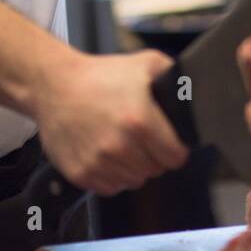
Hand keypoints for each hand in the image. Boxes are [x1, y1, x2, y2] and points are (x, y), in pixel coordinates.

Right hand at [32, 49, 189, 196]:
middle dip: (153, 156)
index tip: (167, 141)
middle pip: (155, 170)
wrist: (53, 85)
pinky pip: (110, 187)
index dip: (175, 149)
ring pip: (134, 181)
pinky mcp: (81, 174)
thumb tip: (196, 93)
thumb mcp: (146, 63)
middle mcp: (120, 146)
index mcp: (140, 122)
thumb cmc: (100, 75)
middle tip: (139, 136)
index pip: (176, 157)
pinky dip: (111, 174)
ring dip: (132, 166)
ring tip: (121, 141)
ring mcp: (99, 163)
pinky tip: (104, 151)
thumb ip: (176, 77)